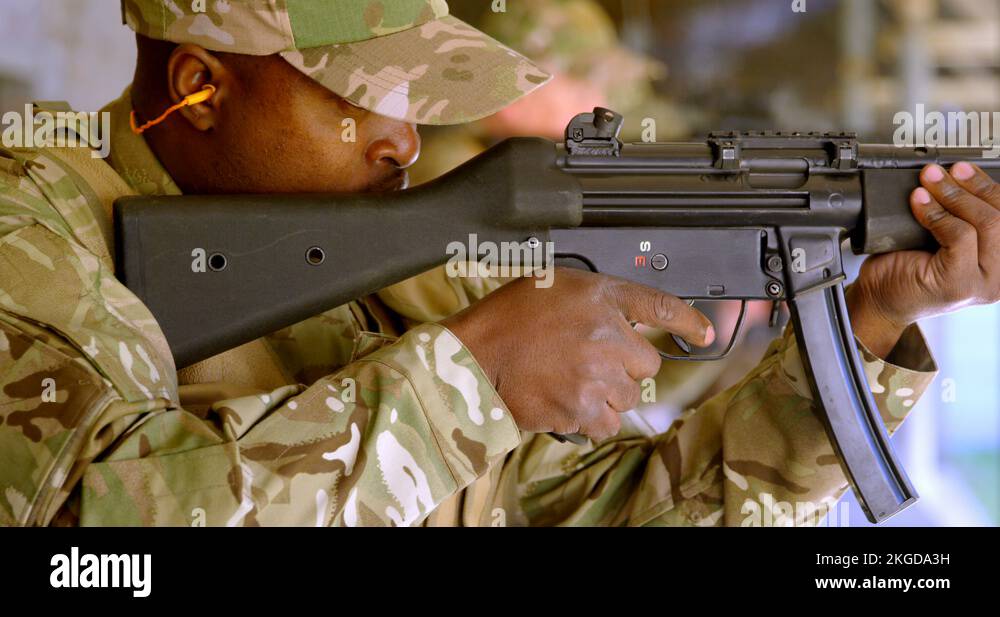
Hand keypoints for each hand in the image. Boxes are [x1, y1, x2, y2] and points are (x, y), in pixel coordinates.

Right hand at [442, 268, 714, 440]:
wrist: (473, 356)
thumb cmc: (505, 319)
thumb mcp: (554, 284)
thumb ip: (596, 298)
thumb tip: (626, 317)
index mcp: (601, 298)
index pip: (659, 305)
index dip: (687, 320)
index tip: (705, 331)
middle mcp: (606, 335)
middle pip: (646, 364)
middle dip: (623, 365)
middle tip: (588, 360)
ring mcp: (597, 375)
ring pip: (629, 396)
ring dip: (608, 393)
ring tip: (571, 381)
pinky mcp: (583, 409)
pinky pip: (607, 422)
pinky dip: (591, 417)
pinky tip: (567, 401)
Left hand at [848, 162, 999, 356]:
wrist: (878, 300)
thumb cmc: (906, 270)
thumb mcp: (942, 239)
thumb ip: (962, 218)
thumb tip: (959, 177)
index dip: (986, 186)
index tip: (964, 168)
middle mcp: (999, 275)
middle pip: (999, 216)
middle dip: (968, 186)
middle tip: (939, 173)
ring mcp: (982, 282)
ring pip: (983, 223)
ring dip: (952, 195)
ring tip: (928, 183)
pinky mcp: (959, 283)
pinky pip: (959, 235)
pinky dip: (937, 214)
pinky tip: (919, 203)